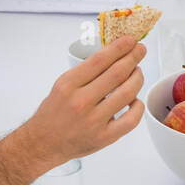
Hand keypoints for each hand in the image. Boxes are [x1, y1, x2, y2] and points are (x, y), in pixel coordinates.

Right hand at [22, 36, 146, 169]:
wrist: (43, 143)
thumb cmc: (54, 112)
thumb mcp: (63, 85)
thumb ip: (86, 72)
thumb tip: (114, 54)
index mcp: (68, 85)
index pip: (99, 60)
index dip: (119, 47)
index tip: (130, 40)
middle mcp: (81, 102)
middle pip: (117, 73)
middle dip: (133, 57)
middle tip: (140, 50)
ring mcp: (94, 121)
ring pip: (127, 93)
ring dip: (137, 78)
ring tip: (138, 72)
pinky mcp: (104, 137)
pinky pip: (131, 119)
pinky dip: (138, 106)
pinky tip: (135, 100)